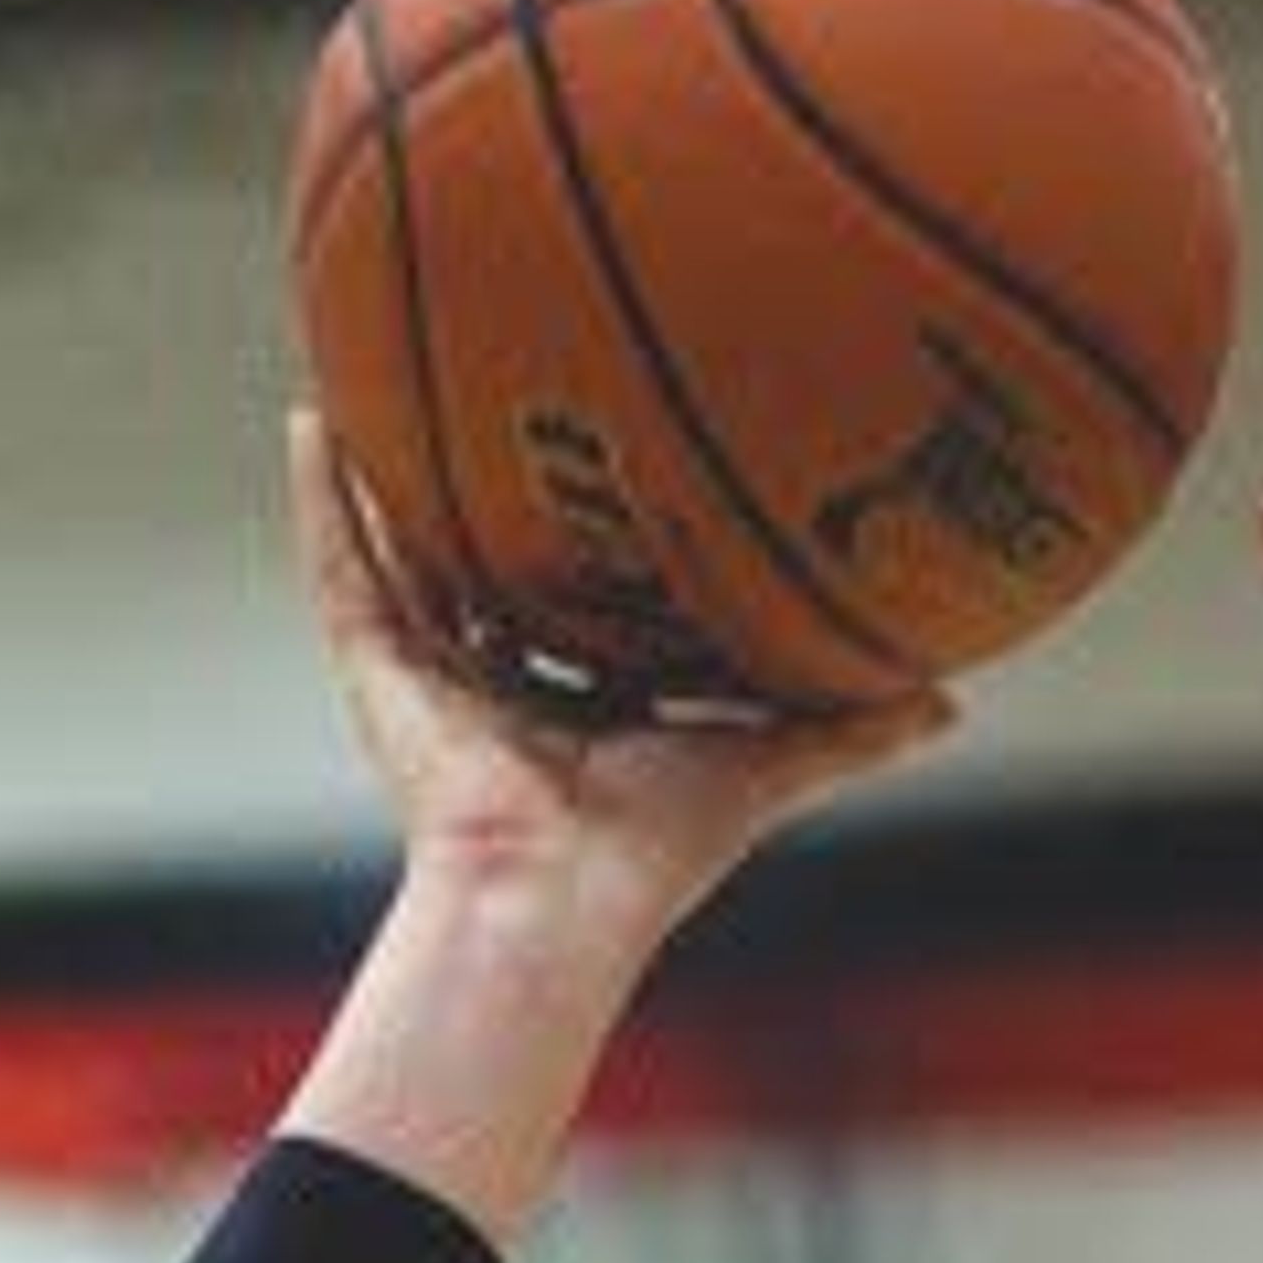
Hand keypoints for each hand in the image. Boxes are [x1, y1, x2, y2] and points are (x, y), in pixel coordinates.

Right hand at [294, 411, 955, 952]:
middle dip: (480, 484)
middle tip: (490, 381)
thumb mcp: (768, 762)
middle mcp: (495, 684)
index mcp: (575, 705)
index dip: (585, 531)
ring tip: (372, 360)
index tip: (602, 453)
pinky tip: (313, 415)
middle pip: (480, 561)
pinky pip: (342, 570)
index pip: (574, 599)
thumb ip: (849, 730)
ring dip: (385, 466)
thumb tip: (949, 705)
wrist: (557, 902)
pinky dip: (324, 498)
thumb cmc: (656, 856)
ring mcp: (428, 679)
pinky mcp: (378, 678)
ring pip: (400, 551)